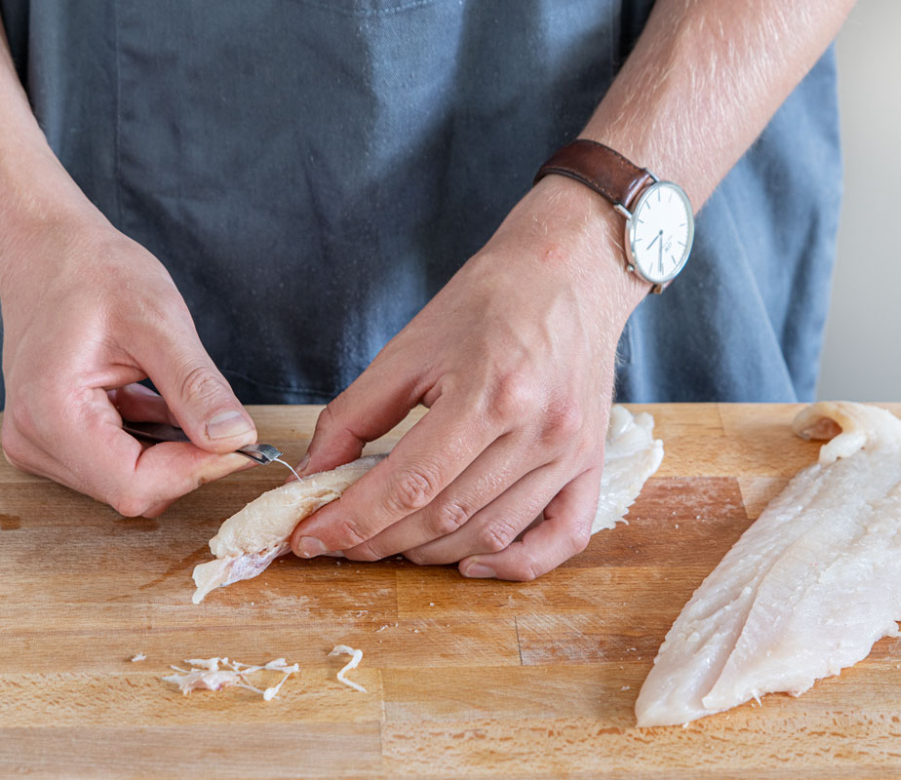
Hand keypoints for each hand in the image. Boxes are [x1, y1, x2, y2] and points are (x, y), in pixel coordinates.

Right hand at [0, 215, 258, 516]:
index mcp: (51, 415)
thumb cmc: (93, 271)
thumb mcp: (158, 321)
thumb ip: (197, 387)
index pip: (135, 485)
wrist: (46, 248)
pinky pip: (117, 460)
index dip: (197, 471)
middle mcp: (34, 440)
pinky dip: (153, 439)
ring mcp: (39, 442)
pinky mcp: (53, 436)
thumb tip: (237, 438)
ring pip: (128, 480)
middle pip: (132, 488)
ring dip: (172, 451)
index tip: (243, 444)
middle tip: (227, 421)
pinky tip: (161, 400)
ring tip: (184, 396)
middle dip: (188, 462)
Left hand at [291, 175, 649, 579]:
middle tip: (339, 542)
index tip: (309, 538)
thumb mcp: (410, 347)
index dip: (353, 520)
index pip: (409, 484)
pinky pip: (563, 537)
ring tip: (389, 544)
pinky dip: (517, 563)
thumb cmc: (489, 299)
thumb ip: (354, 415)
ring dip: (431, 554)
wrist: (570, 269)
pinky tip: (472, 564)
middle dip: (379, 541)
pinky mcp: (592, 462)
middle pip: (445, 517)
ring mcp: (570, 452)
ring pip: (492, 534)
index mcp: (490, 394)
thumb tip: (313, 473)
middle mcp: (537, 431)